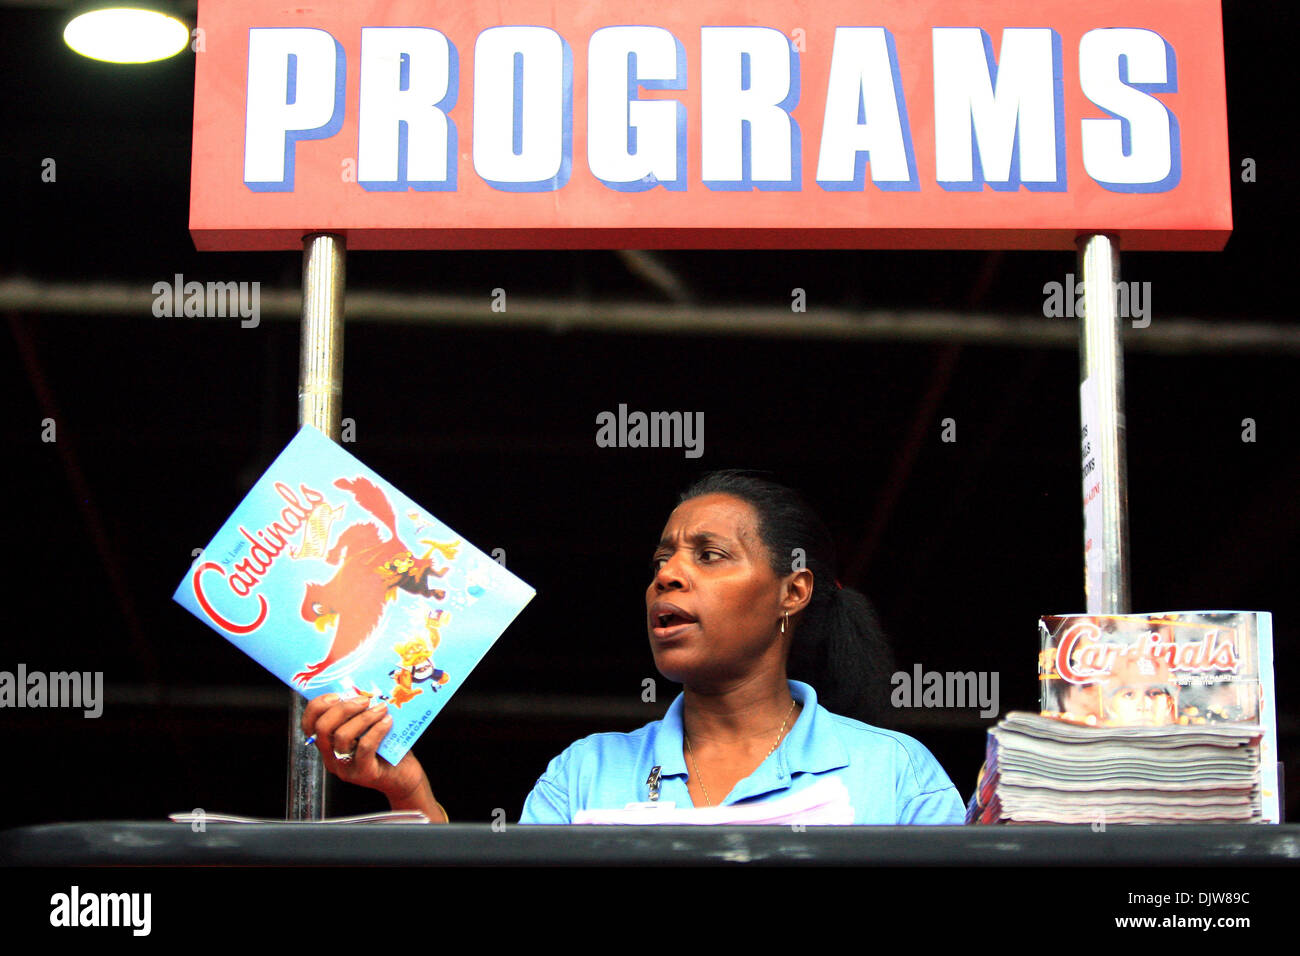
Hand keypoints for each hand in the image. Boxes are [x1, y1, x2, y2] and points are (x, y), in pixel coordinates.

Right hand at [300, 693, 436, 815]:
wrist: (404, 777)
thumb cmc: (387, 748)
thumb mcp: (368, 728)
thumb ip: (359, 713)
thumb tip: (362, 687)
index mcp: (329, 744)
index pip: (309, 724)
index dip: (318, 706)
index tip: (338, 694)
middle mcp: (331, 757)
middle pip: (322, 728)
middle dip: (343, 708)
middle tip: (364, 700)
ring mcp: (345, 768)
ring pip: (342, 737)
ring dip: (363, 718)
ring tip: (381, 708)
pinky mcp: (363, 774)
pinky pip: (364, 748)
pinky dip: (376, 730)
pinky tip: (388, 721)